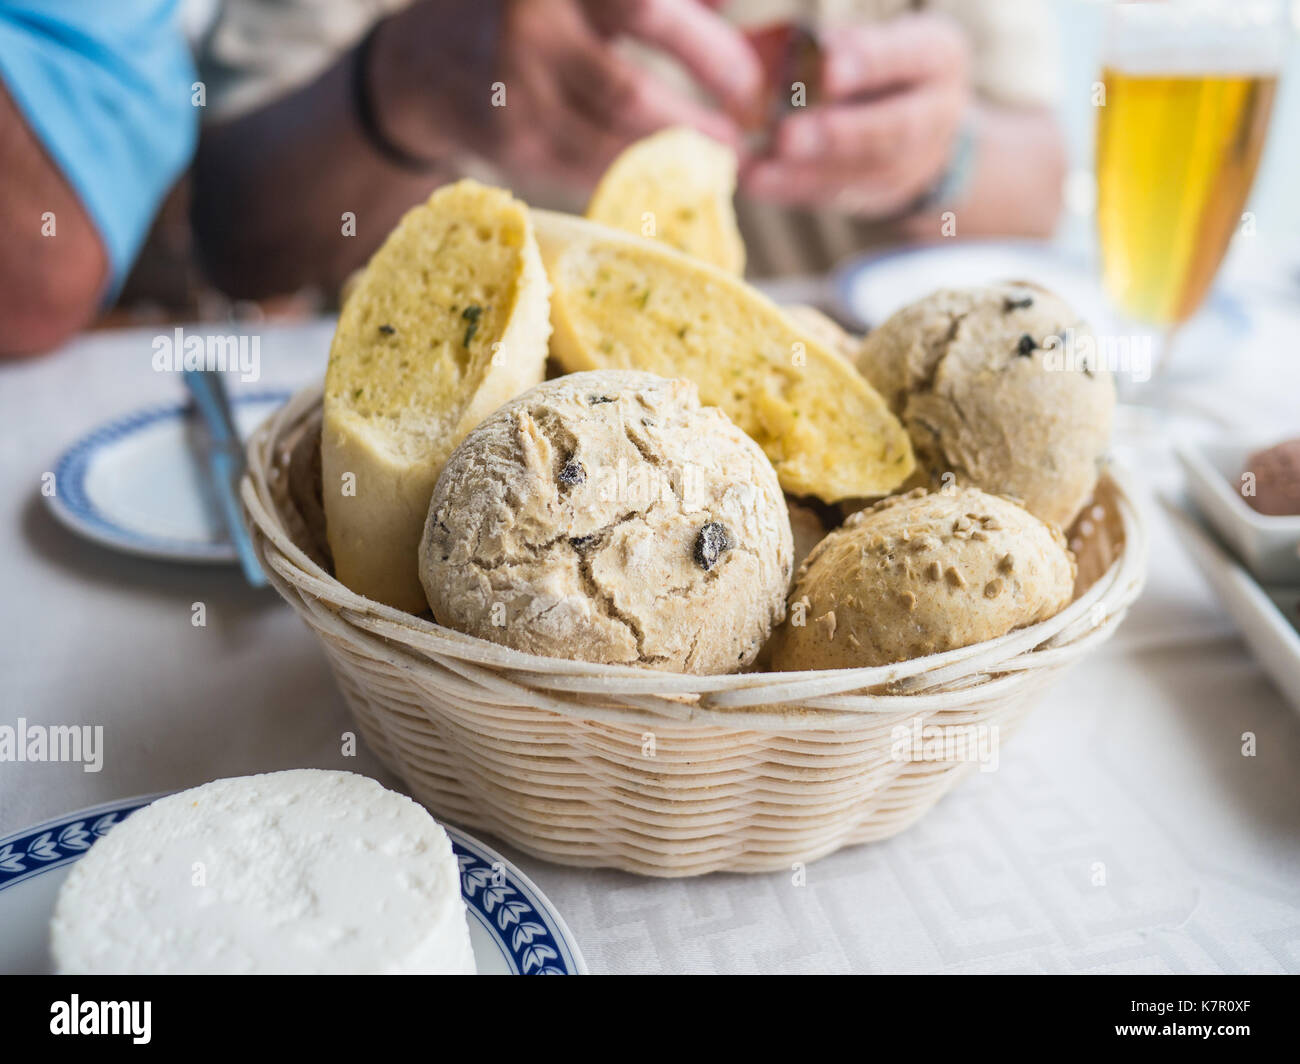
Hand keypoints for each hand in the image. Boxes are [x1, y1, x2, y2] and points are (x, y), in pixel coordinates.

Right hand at [371, 0, 762, 186]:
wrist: (424, 65)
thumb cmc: (528, 17)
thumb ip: (641, 1)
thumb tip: (727, 12)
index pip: (649, 9)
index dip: (710, 50)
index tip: (751, 82)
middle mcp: (531, 25)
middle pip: (630, 85)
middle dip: (695, 119)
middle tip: (739, 132)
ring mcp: (515, 90)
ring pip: (612, 137)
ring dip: (674, 154)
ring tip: (714, 157)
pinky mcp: (510, 141)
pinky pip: (589, 166)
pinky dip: (634, 171)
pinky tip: (664, 171)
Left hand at [741, 13, 971, 216]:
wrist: (913, 128)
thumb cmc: (867, 62)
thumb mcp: (859, 38)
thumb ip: (813, 39)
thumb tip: (747, 47)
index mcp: (936, 55)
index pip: (912, 55)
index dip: (870, 62)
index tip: (829, 66)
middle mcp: (933, 113)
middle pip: (894, 128)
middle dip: (841, 133)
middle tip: (790, 135)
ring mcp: (906, 163)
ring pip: (863, 172)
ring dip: (811, 169)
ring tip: (764, 164)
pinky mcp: (870, 193)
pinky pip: (833, 193)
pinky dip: (791, 187)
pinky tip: (754, 178)